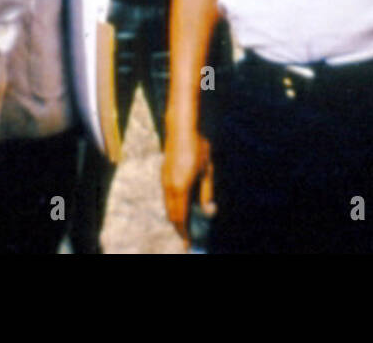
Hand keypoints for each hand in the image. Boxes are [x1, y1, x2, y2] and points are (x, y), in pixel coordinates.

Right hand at [162, 128, 213, 245]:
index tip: (188, 243)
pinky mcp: (163, 175)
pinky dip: (172, 207)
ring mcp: (164, 180)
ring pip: (167, 206)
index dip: (184, 232)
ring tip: (184, 227)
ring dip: (175, 218)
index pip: (181, 217)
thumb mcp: (207, 170)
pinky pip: (166, 197)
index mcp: (181, 187)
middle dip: (179, 228)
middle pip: (172, 215)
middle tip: (187, 239)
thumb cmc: (198, 148)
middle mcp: (169, 187)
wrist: (181, 129)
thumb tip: (208, 211)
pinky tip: (179, 208)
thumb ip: (206, 192)